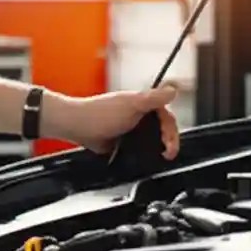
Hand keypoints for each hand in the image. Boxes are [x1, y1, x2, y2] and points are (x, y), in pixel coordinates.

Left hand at [46, 86, 179, 159]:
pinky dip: (142, 155)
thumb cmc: (100, 113)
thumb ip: (153, 98)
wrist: (77, 126)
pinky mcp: (123, 142)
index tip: (171, 146)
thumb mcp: (132, 104)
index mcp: (143, 104)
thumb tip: (173, 90)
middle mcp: (138, 115)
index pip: (167, 118)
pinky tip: (143, 160)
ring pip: (151, 141)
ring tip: (158, 158)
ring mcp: (130, 129)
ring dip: (155, 150)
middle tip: (167, 154)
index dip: (172, 132)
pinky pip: (138, 150)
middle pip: (162, 131)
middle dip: (167, 143)